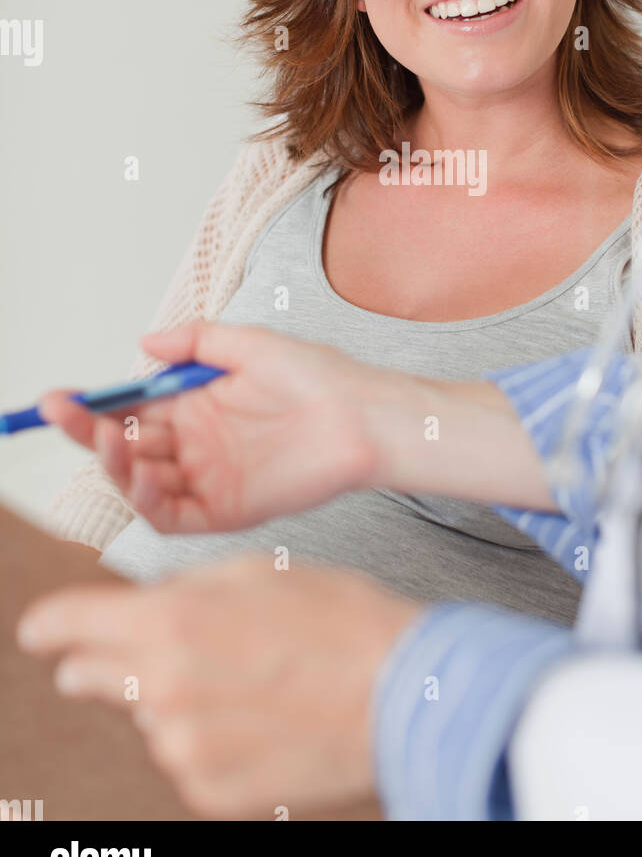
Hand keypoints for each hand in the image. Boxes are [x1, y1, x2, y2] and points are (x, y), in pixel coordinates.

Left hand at [16, 553, 421, 818]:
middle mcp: (161, 692)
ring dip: (174, 699)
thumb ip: (183, 590)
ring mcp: (182, 751)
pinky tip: (261, 719)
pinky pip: (186, 758)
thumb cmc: (342, 624)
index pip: (65, 625)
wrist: (406, 699)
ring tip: (250, 681)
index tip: (43, 628)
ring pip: (147, 716)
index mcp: (169, 624)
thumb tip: (144, 607)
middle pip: (87, 677)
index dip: (51, 623)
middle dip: (111, 659)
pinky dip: (209, 739)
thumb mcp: (258, 571)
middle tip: (167, 648)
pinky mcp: (209, 793)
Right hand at [40, 319, 554, 534]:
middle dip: (92, 432)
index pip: (132, 408)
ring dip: (116, 465)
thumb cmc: (319, 376)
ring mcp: (209, 479)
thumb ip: (195, 343)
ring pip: (143, 482)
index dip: (96, 406)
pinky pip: (174, 513)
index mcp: (197, 405)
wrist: (364, 417)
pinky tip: (141, 475)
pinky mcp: (227, 510)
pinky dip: (149, 500)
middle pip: (128, 445)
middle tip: (62, 414)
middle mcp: (197, 445)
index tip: (63, 397)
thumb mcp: (249, 344)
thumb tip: (143, 344)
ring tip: (110, 440)